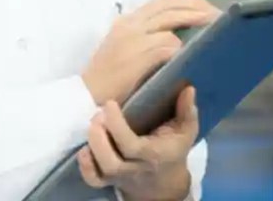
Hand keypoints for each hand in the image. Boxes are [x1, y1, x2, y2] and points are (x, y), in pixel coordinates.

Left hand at [78, 85, 199, 199]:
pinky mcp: (107, 180)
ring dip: (91, 147)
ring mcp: (118, 176)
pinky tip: (84, 147)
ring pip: (98, 172)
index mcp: (152, 155)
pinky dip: (85, 165)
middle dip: (98, 137)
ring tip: (92, 125)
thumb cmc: (172, 150)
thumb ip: (187, 111)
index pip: (131, 145)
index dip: (116, 125)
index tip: (110, 103)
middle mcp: (133, 168)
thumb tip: (188, 89)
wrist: (164, 183)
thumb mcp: (185, 131)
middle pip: (110, 162)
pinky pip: (92, 179)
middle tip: (96, 114)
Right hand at [81, 0, 220, 105]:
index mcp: (127, 21)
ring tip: (215, 31)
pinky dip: (183, 47)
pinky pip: (168, 45)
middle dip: (197, 7)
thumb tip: (178, 37)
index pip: (162, 1)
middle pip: (170, 5)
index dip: (187, 1)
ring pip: (171, 22)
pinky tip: (195, 53)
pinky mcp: (137, 56)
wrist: (84, 97)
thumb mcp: (121, 49)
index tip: (206, 8)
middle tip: (218, 17)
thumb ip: (144, 38)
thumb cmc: (106, 79)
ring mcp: (133, 38)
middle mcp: (130, 24)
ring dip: (195, 23)